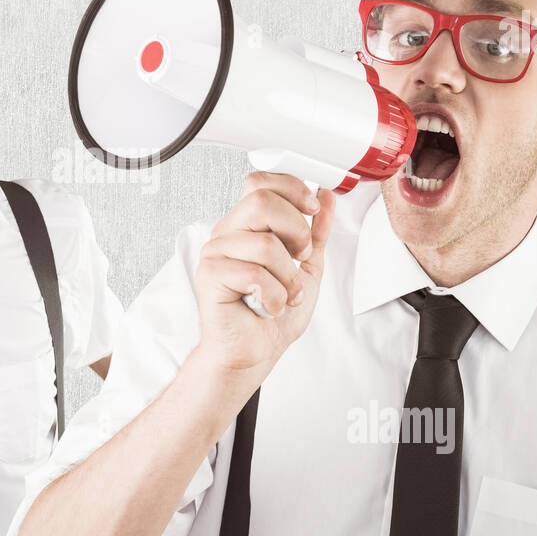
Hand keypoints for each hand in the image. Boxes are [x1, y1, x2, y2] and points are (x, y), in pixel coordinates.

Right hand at [191, 171, 334, 393]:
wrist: (254, 353)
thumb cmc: (272, 316)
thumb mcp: (308, 268)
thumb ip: (316, 233)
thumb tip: (326, 197)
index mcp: (247, 225)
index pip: (261, 182)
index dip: (291, 189)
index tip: (311, 210)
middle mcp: (228, 233)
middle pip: (261, 201)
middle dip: (296, 231)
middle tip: (299, 258)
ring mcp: (215, 253)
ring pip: (264, 244)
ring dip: (288, 277)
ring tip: (286, 294)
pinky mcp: (210, 276)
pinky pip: (253, 274)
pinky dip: (274, 296)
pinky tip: (269, 306)